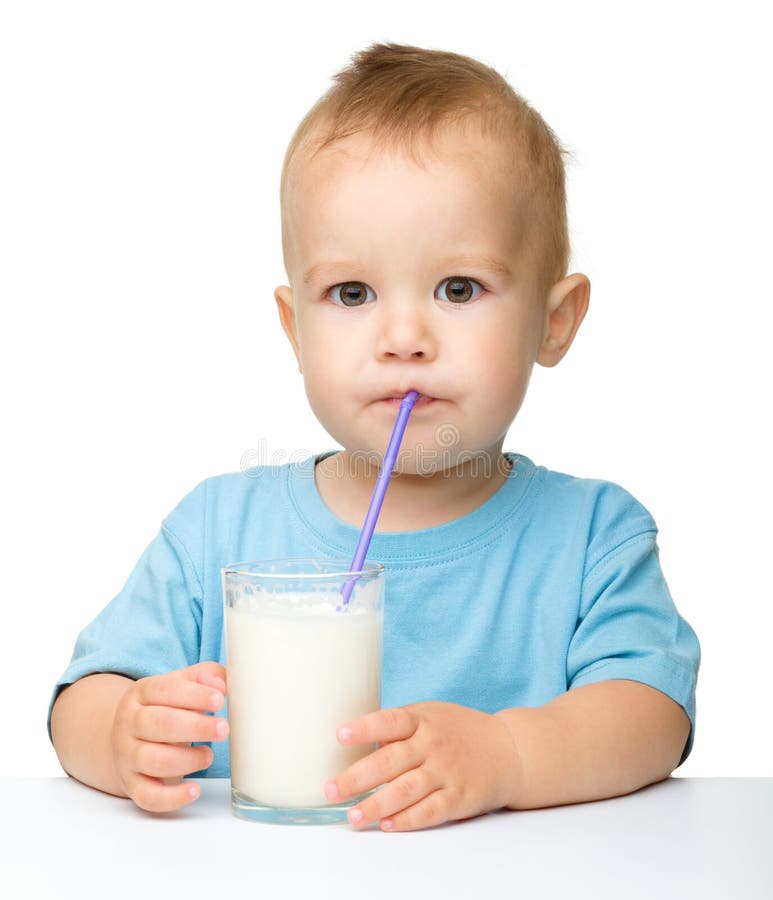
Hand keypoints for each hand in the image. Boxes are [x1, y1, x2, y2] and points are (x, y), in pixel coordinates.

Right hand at [111, 661, 228, 811]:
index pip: (165, 689)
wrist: (127, 738)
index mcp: (142, 693)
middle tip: (223, 729)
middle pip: (158, 724)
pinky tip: (194, 790)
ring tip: (209, 755)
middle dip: (195, 727)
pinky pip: (147, 796)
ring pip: (153, 760)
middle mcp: (129, 723)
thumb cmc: (165, 707)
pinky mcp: (132, 784)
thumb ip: (204, 675)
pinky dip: (172, 798)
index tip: (220, 700)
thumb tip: (221, 683)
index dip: (194, 695)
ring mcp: (127, 756)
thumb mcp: (180, 684)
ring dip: (187, 759)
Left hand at [324, 701, 519, 831]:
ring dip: (376, 805)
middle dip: (357, 778)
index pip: (390, 721)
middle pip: (390, 762)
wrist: (510, 749)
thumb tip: (361, 743)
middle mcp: (432, 745)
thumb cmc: (460, 731)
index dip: (365, 728)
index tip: (340, 735)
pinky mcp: (459, 797)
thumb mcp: (432, 715)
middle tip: (331, 790)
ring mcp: (447, 771)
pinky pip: (429, 811)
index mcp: (422, 720)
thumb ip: (400, 727)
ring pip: (405, 791)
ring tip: (353, 816)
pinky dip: (407, 820)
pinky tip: (388, 825)